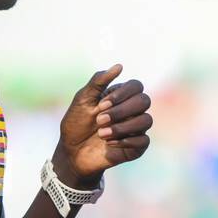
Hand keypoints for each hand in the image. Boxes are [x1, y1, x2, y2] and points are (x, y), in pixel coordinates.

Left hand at [56, 64, 152, 184]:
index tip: (100, 105)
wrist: (71, 152)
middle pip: (144, 101)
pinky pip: (143, 141)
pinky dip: (126, 141)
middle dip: (121, 111)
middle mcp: (132, 110)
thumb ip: (98, 81)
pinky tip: (109, 144)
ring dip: (122, 127)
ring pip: (146, 120)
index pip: (136, 86)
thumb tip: (119, 66)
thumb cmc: (76, 124)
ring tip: (102, 134)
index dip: (121, 94)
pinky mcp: (136, 146)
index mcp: (121, 96)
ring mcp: (136, 128)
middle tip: (99, 120)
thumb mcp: (83, 99)